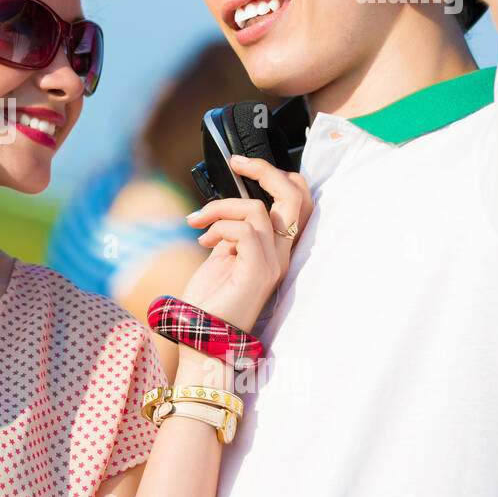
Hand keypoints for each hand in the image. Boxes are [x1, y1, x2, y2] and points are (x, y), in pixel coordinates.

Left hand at [180, 155, 312, 331]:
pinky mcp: (257, 273)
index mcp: (276, 247)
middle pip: (296, 195)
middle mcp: (282, 254)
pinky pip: (245, 232)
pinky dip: (219, 228)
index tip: (240, 165)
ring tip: (199, 223)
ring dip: (220, 207)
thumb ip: (232, 229)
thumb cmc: (210, 298)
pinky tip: (203, 242)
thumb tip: (226, 206)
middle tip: (236, 163)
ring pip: (259, 209)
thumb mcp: (222, 253)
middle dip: (265, 170)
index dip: (276, 175)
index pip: (299, 200)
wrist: (201, 333)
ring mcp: (273, 264)